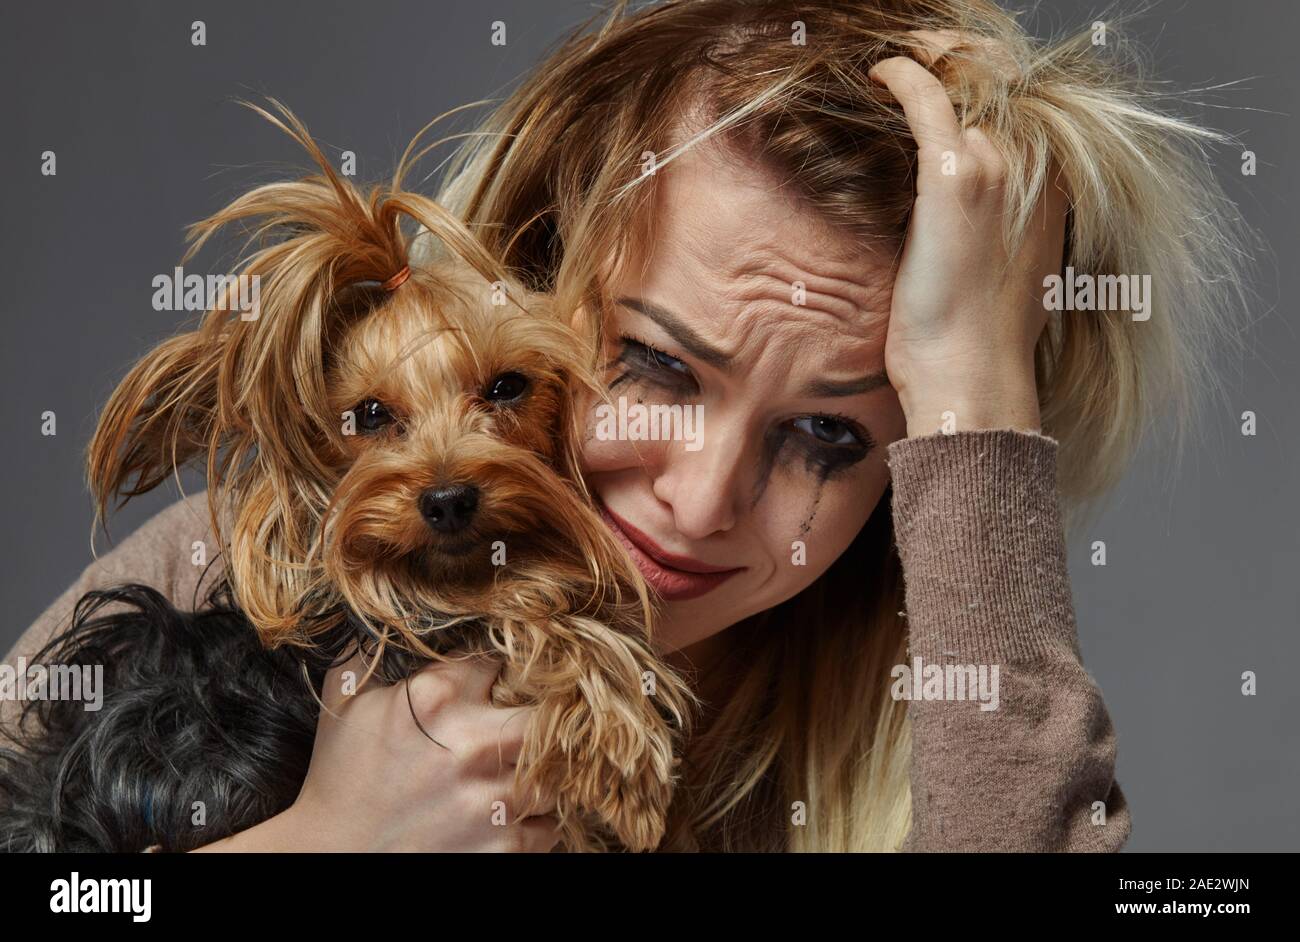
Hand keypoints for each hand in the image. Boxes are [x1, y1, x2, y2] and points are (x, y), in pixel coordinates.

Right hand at [192, 652, 560, 851]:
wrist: (329, 856)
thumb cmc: (340, 775)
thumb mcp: (344, 700)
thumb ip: (373, 649)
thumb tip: (390, 604)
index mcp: (434, 699)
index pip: (498, 661)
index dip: (499, 670)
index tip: (493, 683)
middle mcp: (471, 746)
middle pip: (550, 714)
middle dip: (544, 716)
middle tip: (526, 725)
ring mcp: (491, 802)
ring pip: (557, 773)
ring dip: (540, 772)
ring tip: (514, 772)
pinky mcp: (503, 848)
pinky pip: (550, 826)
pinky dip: (536, 820)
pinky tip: (507, 813)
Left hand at [868, 41, 1066, 436]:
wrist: (971, 377)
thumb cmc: (978, 343)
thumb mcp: (1006, 279)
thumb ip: (1002, 235)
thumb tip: (975, 227)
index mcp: (1056, 193)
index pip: (1020, 112)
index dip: (981, 87)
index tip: (947, 82)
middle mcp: (1035, 170)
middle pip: (990, 90)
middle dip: (953, 70)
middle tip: (910, 69)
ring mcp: (998, 170)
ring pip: (959, 89)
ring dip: (922, 74)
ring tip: (890, 75)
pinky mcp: (954, 180)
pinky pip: (927, 99)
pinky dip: (902, 76)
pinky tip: (880, 73)